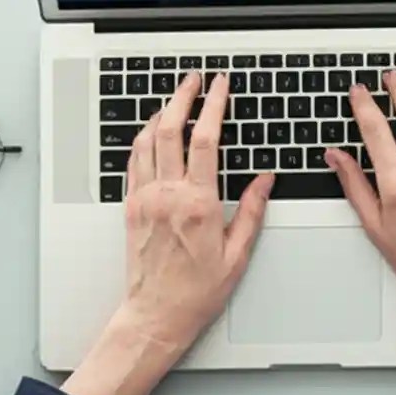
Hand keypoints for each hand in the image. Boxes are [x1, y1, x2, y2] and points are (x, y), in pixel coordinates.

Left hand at [61, 72, 272, 394]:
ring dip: (159, 113)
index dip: (214, 105)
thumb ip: (252, 210)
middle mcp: (167, 195)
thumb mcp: (238, 253)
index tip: (221, 86)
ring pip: (146, 141)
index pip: (206, 139)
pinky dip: (142, 139)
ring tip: (174, 99)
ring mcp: (145, 199)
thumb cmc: (196, 291)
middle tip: (194, 78)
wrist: (155, 315)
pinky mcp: (131, 207)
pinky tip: (151, 133)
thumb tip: (265, 179)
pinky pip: (134, 162)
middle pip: (169, 129)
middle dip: (182, 96)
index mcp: (198, 204)